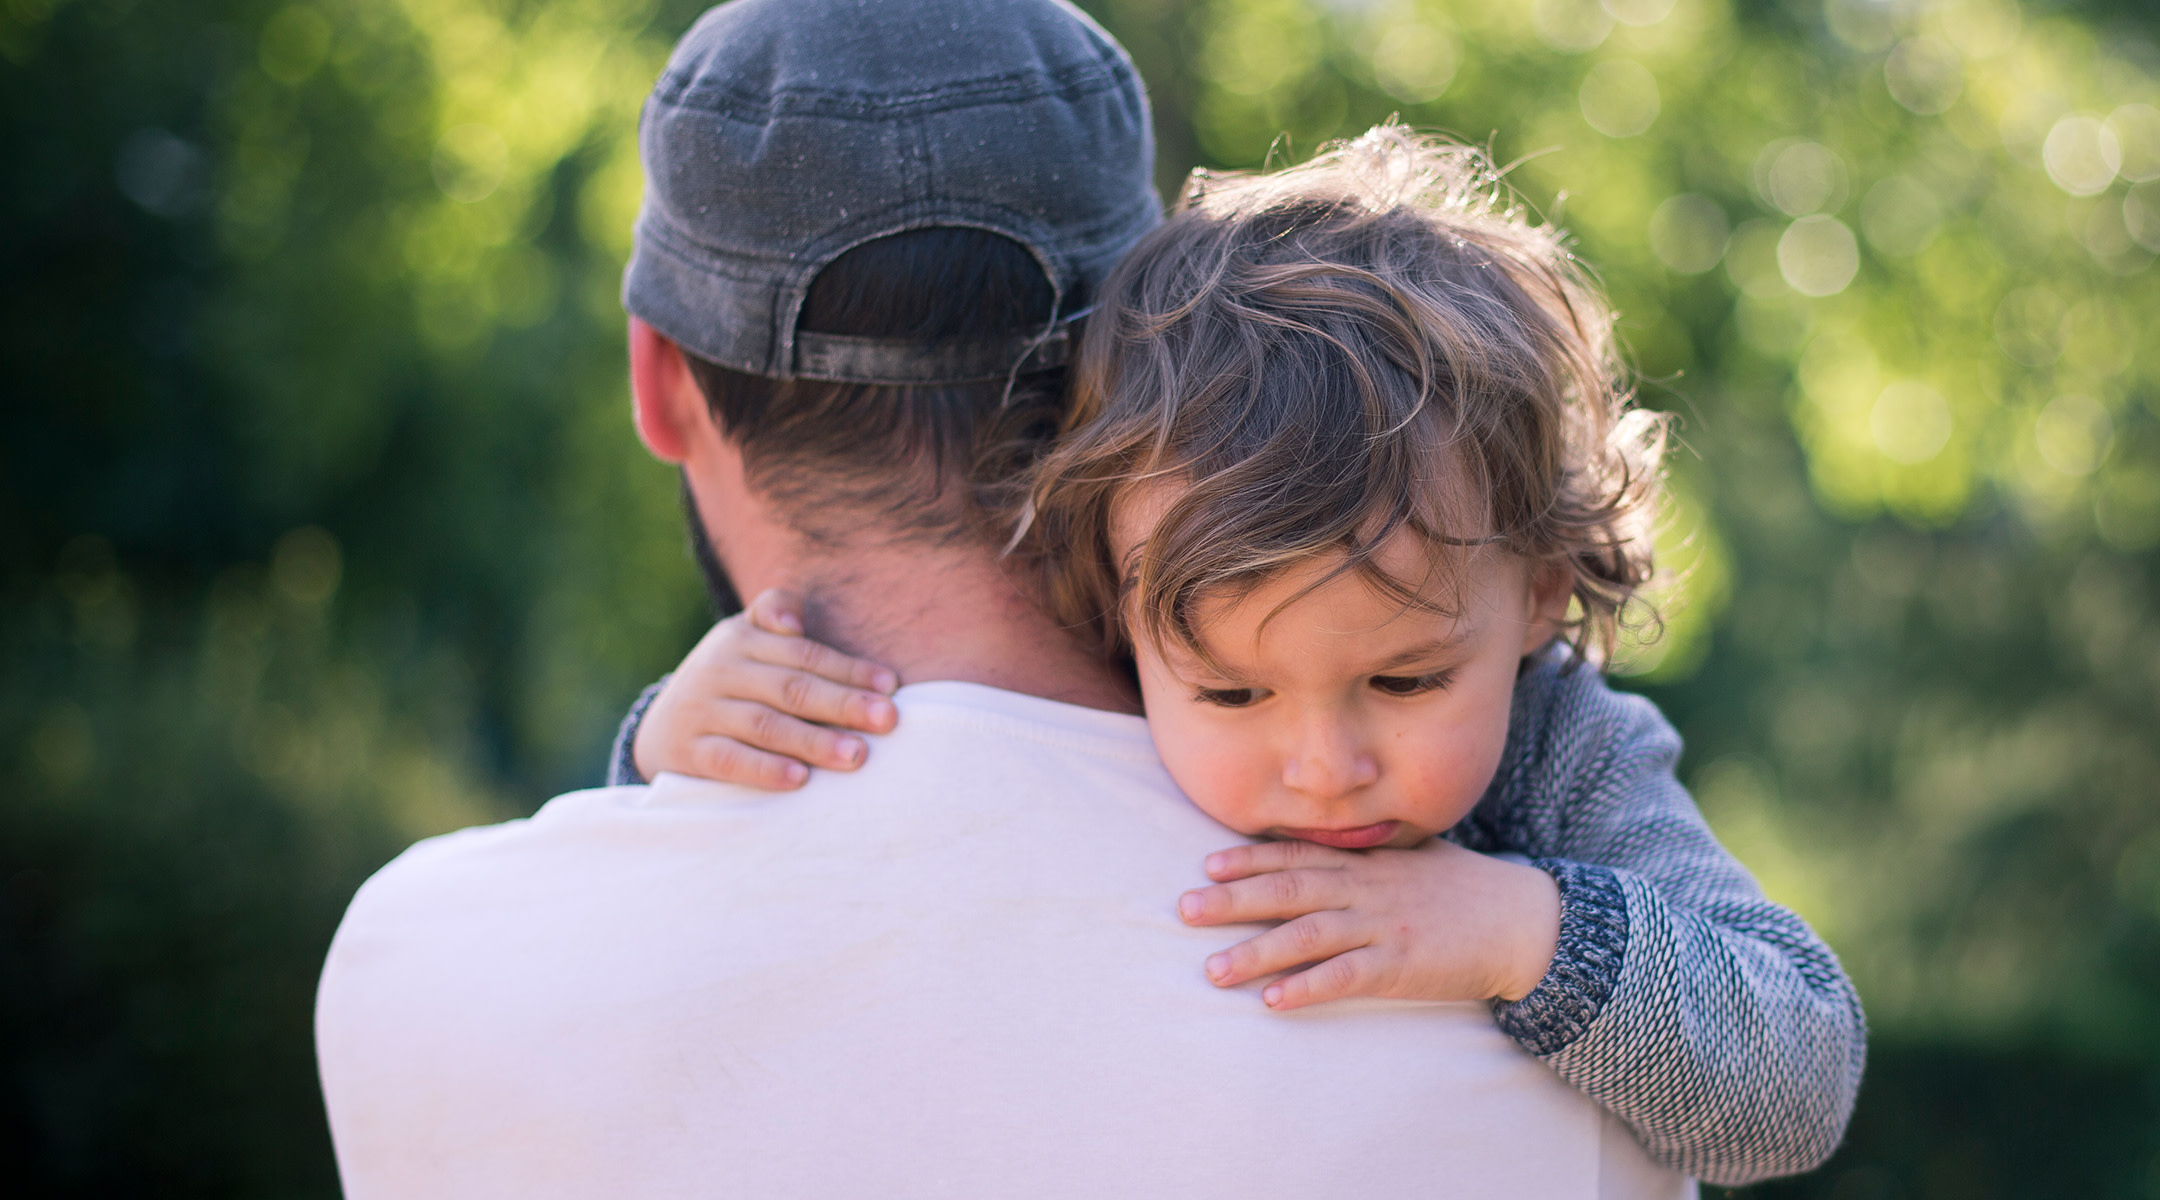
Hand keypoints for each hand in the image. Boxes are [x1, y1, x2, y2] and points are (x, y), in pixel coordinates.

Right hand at [632, 588, 899, 789]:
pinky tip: (800, 780)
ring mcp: (700, 711)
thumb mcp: (746, 641)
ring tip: (857, 755)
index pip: (804, 654)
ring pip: (764, 725)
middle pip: (791, 688)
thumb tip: (796, 623)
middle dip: (843, 704)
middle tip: (888, 720)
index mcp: (740, 639)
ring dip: (813, 741)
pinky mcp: (687, 751)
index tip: (891, 687)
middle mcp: (717, 670)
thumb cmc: (729, 683)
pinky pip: (729, 760)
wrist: (661, 730)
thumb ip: (776, 616)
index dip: (849, 670)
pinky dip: (765, 769)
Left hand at [1176, 838, 1561, 1010]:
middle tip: (1184, 909)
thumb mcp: (1412, 861)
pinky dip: (1307, 986)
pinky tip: (1273, 1000)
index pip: (1297, 854)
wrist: (1523, 921)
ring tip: (1213, 970)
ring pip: (1306, 936)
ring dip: (1255, 952)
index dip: (1249, 859)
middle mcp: (1366, 889)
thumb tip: (1322, 853)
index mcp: (1366, 864)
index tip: (1207, 864)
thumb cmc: (1463, 890)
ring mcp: (1382, 926)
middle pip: (1288, 890)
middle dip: (1233, 900)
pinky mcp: (1400, 965)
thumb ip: (1366, 858)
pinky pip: (1346, 976)